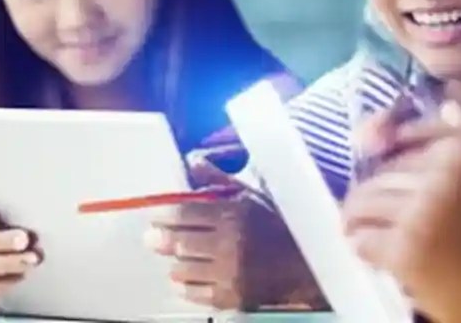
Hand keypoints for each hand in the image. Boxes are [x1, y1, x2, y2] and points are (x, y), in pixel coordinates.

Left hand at [145, 154, 322, 310]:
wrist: (310, 264)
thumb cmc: (281, 225)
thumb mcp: (254, 196)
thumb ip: (220, 181)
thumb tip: (194, 163)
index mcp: (236, 215)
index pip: (186, 213)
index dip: (166, 215)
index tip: (157, 215)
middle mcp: (230, 245)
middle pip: (179, 242)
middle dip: (160, 239)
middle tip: (151, 237)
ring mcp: (230, 274)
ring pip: (183, 269)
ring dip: (175, 262)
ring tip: (174, 256)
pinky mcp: (233, 297)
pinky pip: (195, 293)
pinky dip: (185, 285)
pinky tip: (183, 278)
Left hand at [342, 122, 460, 322]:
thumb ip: (460, 138)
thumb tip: (421, 119)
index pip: (402, 146)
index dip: (386, 167)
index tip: (377, 181)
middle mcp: (439, 174)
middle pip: (381, 176)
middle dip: (367, 193)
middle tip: (359, 209)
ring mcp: (422, 213)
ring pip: (366, 206)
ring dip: (358, 218)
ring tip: (355, 229)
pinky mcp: (409, 251)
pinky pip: (368, 242)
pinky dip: (362, 246)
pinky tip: (365, 251)